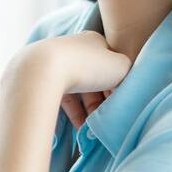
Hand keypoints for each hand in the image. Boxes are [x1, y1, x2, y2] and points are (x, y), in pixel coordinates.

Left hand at [7, 31, 131, 123]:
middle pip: (94, 79)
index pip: (111, 65)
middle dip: (102, 101)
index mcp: (93, 41)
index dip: (117, 86)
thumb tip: (120, 85)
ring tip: (94, 130)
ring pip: (79, 90)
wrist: (44, 69)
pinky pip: (63, 98)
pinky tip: (80, 128)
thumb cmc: (88, 65)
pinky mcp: (44, 79)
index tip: (120, 104)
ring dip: (88, 111)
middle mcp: (75, 49)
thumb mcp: (121, 67)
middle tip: (108, 120)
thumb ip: (127, 73)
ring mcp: (57, 63)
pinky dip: (73, 113)